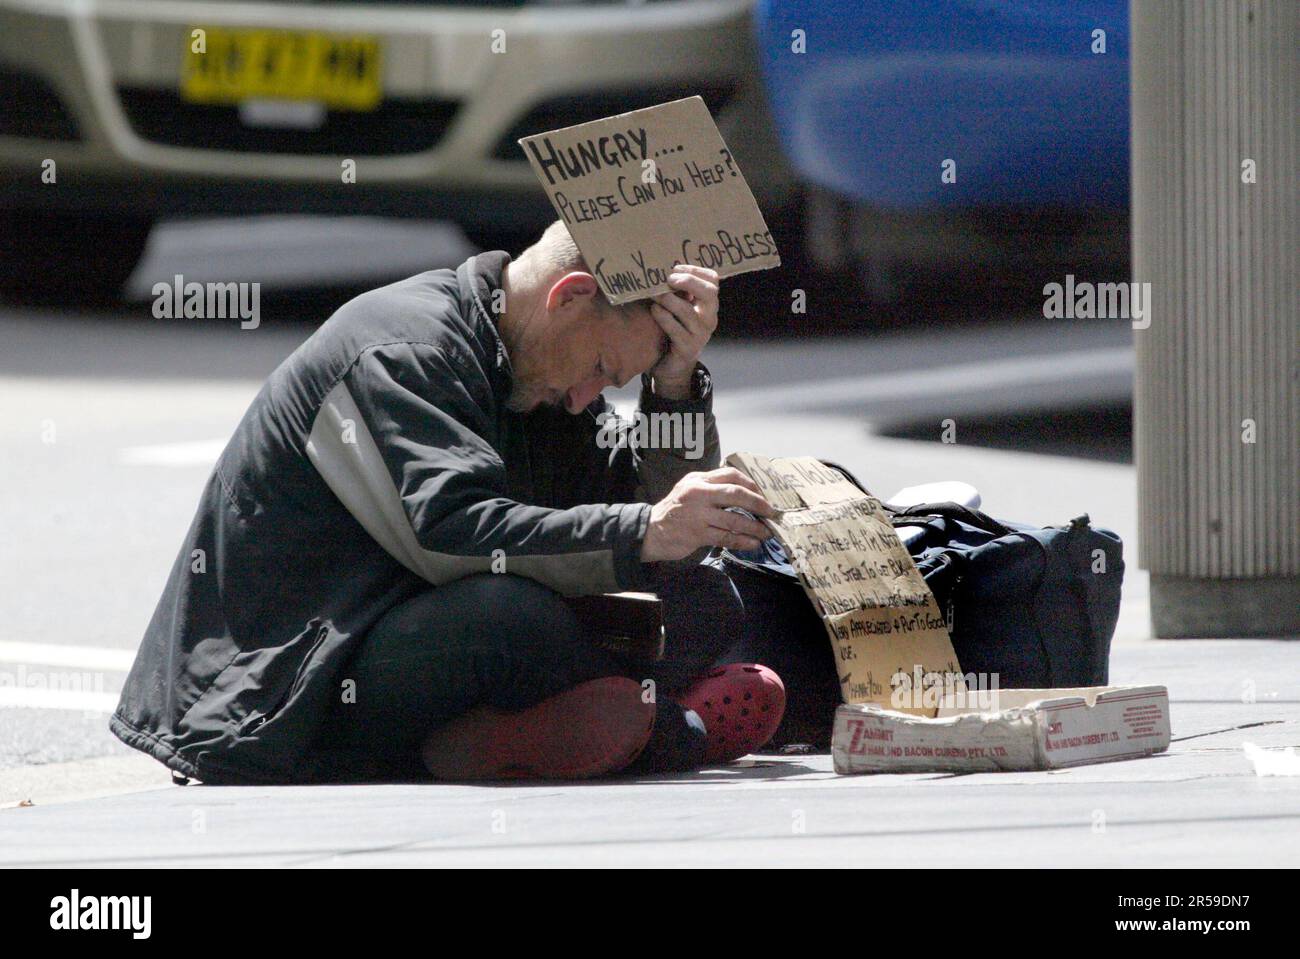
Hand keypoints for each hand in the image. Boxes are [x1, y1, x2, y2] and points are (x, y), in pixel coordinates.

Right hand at [640, 467, 775, 562]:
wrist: (651, 531)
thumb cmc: (675, 510)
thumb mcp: (689, 489)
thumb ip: (711, 486)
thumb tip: (744, 490)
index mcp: (698, 480)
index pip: (730, 474)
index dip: (751, 484)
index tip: (763, 495)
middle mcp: (699, 494)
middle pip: (736, 494)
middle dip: (759, 503)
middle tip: (772, 512)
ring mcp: (698, 515)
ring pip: (734, 519)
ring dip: (755, 527)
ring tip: (767, 532)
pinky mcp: (697, 534)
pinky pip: (726, 537)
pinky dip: (743, 541)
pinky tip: (753, 544)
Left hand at [649, 264, 719, 397]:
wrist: (672, 366)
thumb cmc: (672, 330)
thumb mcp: (677, 308)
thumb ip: (675, 291)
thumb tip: (659, 268)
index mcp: (708, 304)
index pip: (713, 280)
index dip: (695, 270)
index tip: (675, 268)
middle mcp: (709, 318)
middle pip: (709, 293)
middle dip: (689, 282)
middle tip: (669, 279)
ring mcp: (700, 335)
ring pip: (689, 312)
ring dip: (669, 300)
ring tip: (654, 294)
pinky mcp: (688, 348)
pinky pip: (676, 330)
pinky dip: (664, 317)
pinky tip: (654, 310)